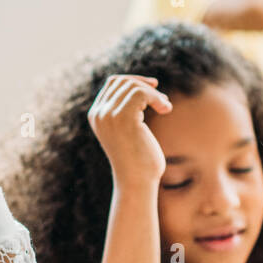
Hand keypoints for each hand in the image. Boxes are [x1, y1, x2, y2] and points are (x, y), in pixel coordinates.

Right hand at [87, 74, 170, 189]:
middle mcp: (98, 114)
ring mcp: (108, 115)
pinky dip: (157, 98)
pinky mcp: (123, 118)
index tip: (154, 89)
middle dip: (145, 86)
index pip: (113, 83)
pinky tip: (166, 110)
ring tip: (165, 107)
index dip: (135, 82)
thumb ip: (129, 110)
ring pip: (133, 86)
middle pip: (123, 81)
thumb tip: (149, 85)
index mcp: (96, 116)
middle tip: (162, 101)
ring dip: (154, 94)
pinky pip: (141, 93)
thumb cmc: (138, 159)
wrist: (136, 181)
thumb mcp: (130, 131)